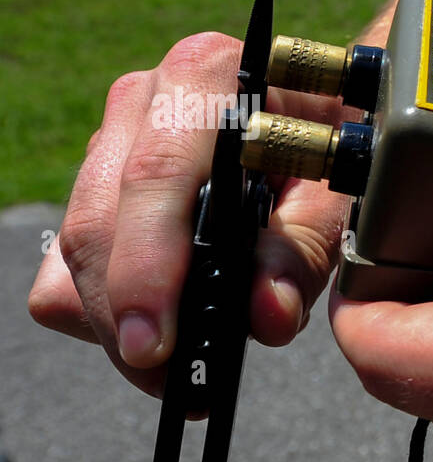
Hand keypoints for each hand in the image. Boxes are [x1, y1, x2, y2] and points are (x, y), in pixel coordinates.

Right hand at [28, 32, 352, 398]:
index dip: (147, 266)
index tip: (155, 344)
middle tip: (173, 383)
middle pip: (98, 221)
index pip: (155, 175)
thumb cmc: (337, 149)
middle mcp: (147, 98)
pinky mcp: (94, 186)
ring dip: (114, 320)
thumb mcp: (340, 196)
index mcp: (209, 77)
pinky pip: (63, 264)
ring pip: (72, 249)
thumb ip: (304, 253)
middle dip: (125, 316)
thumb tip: (265, 319)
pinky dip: (105, 309)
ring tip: (177, 370)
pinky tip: (161, 330)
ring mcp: (111, 139)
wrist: (327, 113)